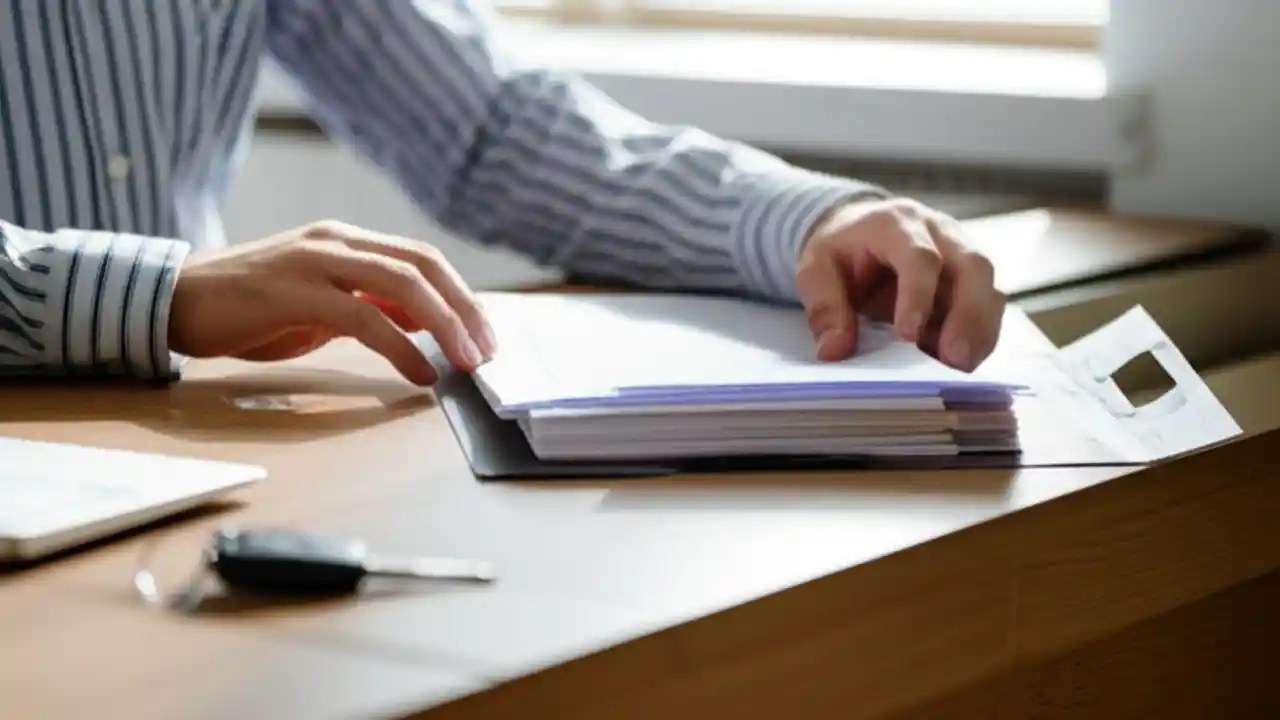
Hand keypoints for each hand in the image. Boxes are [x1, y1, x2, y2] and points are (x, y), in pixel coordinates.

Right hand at [169, 220, 495, 384]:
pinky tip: (420, 371)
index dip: (461, 294)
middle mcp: (336, 241)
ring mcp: (315, 261)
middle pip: (423, 264)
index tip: (486, 333)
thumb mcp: (323, 307)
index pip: (422, 258)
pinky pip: (363, 316)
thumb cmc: (251, 309)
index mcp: (347, 241)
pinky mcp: (294, 291)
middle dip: (464, 307)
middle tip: (488, 350)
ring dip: (444, 324)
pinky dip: (400, 347)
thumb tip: (428, 325)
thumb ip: (372, 307)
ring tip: (465, 361)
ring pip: (401, 283)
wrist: (175, 302)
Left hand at [796, 198, 1003, 370]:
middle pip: (973, 266)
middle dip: (968, 315)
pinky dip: (979, 336)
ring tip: (960, 367)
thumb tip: (834, 350)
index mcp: (896, 223)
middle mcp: (940, 232)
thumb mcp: (816, 269)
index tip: (908, 336)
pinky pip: (988, 307)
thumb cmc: (841, 250)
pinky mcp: (971, 280)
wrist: (860, 229)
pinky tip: (960, 362)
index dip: (918, 295)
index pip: (919, 256)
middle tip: (954, 358)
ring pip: (989, 288)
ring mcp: (962, 254)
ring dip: (980, 331)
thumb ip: (824, 306)